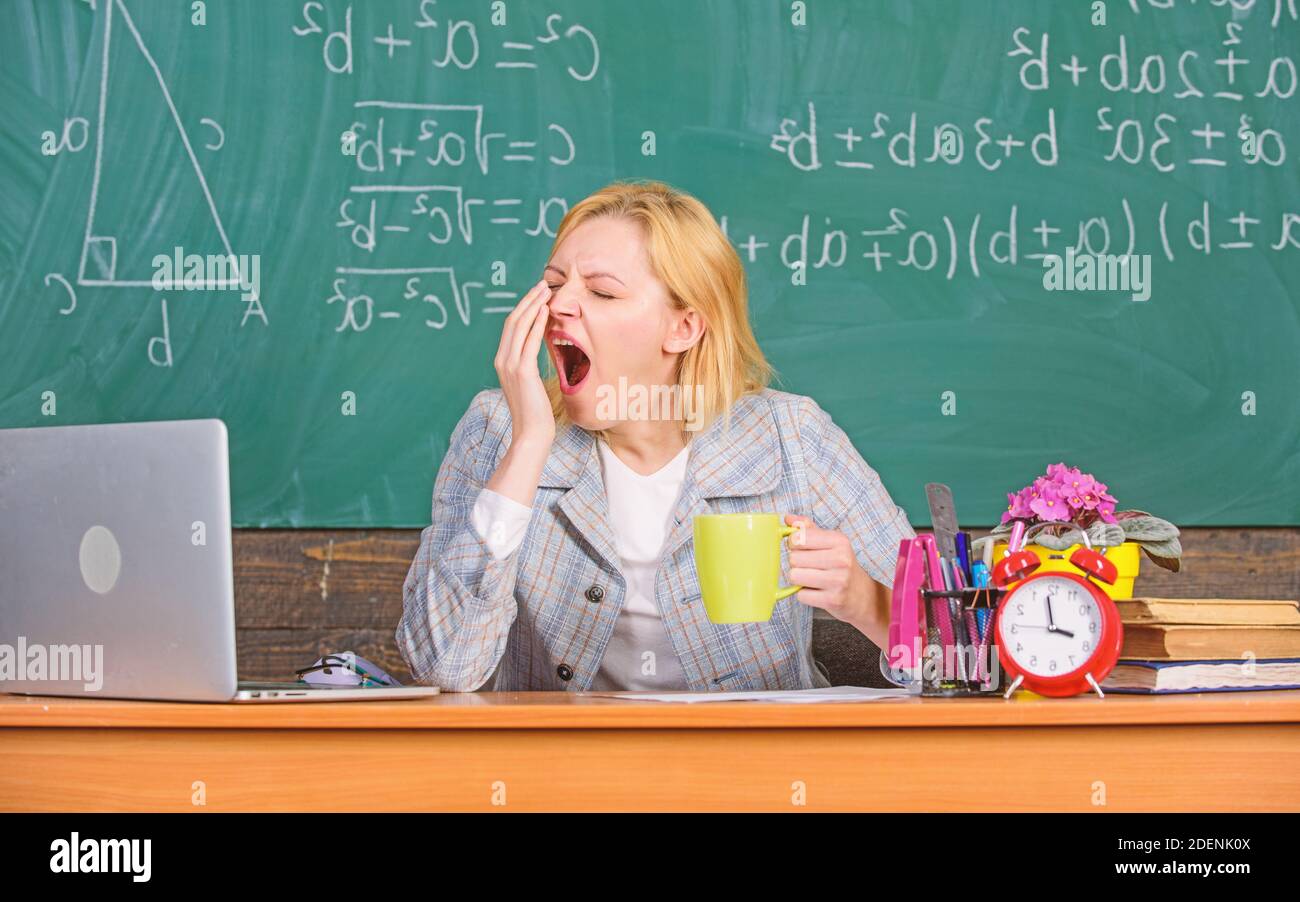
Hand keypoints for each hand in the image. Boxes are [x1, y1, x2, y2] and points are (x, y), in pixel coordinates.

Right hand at [494, 278, 554, 448]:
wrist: (531, 434)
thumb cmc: (535, 413)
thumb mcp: (528, 384)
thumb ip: (528, 366)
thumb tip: (537, 353)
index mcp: (502, 362)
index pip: (511, 327)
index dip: (524, 308)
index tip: (537, 294)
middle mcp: (502, 360)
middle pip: (513, 321)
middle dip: (528, 299)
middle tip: (543, 283)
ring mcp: (510, 365)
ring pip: (519, 326)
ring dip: (533, 304)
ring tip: (546, 290)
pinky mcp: (522, 371)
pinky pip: (529, 340)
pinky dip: (537, 322)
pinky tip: (546, 310)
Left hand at [783, 513, 872, 625]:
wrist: (863, 595)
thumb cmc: (841, 565)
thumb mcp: (830, 543)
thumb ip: (808, 529)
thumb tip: (788, 518)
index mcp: (839, 541)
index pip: (799, 537)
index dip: (793, 544)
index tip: (801, 548)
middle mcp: (841, 559)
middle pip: (794, 558)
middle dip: (796, 564)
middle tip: (810, 567)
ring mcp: (838, 580)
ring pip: (795, 576)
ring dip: (799, 580)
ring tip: (813, 579)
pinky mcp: (833, 600)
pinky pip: (801, 595)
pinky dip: (805, 595)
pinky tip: (818, 592)